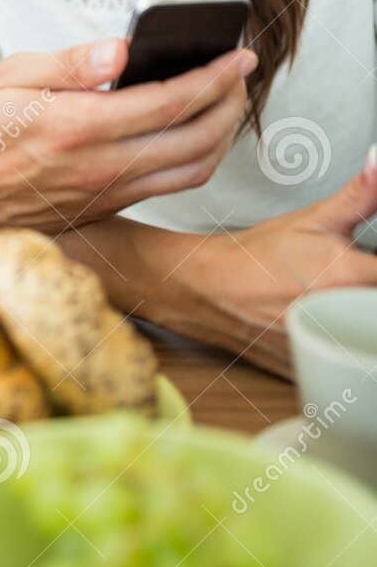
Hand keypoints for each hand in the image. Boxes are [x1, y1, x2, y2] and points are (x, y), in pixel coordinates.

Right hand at [0, 37, 255, 239]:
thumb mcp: (13, 76)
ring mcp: (106, 194)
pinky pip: (170, 186)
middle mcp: (98, 168)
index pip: (168, 103)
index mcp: (76, 127)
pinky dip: (198, 157)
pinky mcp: (107, 208)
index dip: (213, 78)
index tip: (239, 56)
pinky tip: (196, 130)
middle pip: (195, 140)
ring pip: (192, 171)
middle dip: (230, 104)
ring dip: (222, 135)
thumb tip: (122, 50)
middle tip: (240, 74)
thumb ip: (72, 63)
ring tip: (227, 102)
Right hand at [189, 154, 376, 377]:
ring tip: (347, 310)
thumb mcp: (312, 218)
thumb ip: (361, 195)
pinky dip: (343, 352)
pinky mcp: (310, 371)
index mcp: (347, 275)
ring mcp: (321, 349)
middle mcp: (337, 315)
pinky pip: (344, 368)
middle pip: (376, 315)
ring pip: (364, 343)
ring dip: (360, 328)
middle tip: (358, 287)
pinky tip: (330, 333)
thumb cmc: (257, 255)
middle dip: (370, 302)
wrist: (207, 288)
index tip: (369, 270)